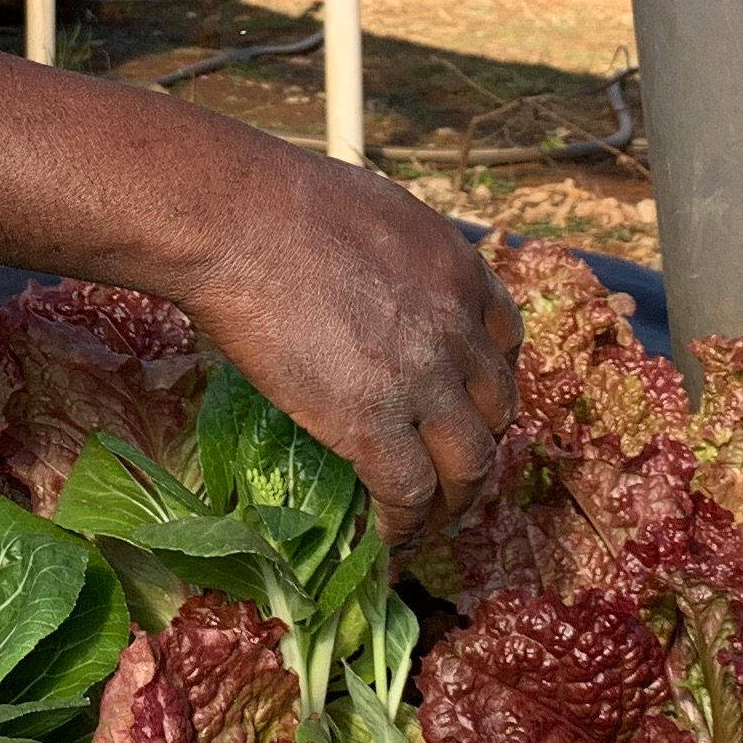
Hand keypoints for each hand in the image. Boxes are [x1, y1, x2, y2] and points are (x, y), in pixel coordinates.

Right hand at [180, 152, 522, 535]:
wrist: (237, 220)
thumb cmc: (278, 202)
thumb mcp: (376, 213)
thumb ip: (399, 259)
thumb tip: (374, 282)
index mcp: (460, 271)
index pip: (505, 341)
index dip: (489, 383)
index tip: (467, 404)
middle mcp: (456, 328)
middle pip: (496, 410)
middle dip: (478, 447)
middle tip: (451, 471)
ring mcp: (421, 379)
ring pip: (467, 464)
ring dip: (454, 501)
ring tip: (430, 522)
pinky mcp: (372, 423)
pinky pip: (410, 493)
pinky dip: (406, 527)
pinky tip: (389, 541)